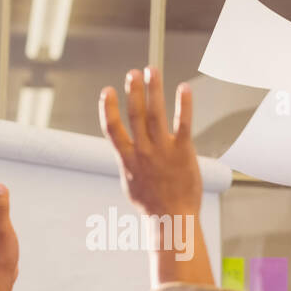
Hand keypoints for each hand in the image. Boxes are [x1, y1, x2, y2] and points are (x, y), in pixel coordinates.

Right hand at [99, 66, 200, 218]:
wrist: (173, 219)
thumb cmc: (152, 205)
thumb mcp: (131, 184)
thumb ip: (127, 165)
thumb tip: (123, 155)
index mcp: (127, 158)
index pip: (111, 128)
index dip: (107, 107)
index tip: (106, 90)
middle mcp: (143, 151)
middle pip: (134, 115)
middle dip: (132, 91)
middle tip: (132, 73)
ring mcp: (163, 151)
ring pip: (155, 114)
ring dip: (152, 90)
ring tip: (151, 70)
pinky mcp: (183, 153)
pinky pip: (183, 124)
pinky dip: (183, 105)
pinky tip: (184, 88)